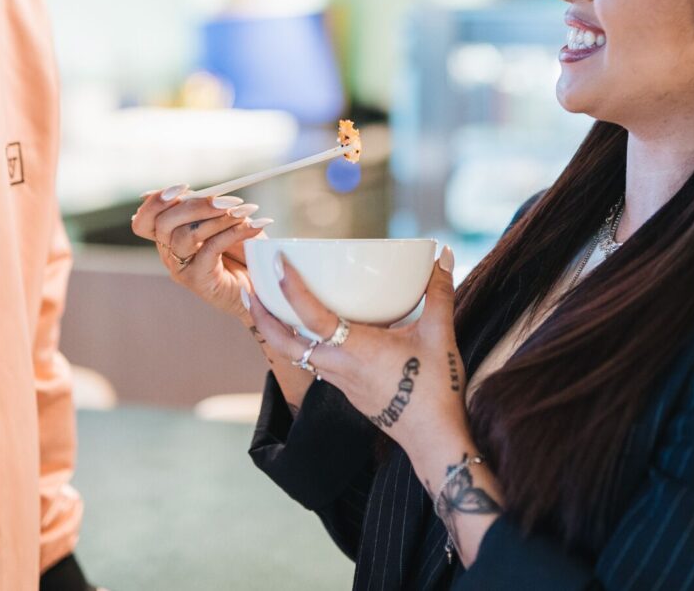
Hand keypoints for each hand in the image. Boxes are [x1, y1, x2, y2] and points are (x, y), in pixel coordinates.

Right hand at [131, 185, 270, 326]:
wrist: (263, 282)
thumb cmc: (244, 248)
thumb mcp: (224, 219)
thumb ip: (205, 206)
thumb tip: (190, 191)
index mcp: (168, 235)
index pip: (146, 219)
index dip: (156, 202)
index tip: (184, 187)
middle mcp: (169, 253)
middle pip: (162, 224)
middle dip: (194, 206)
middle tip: (226, 200)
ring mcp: (181, 268)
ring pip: (185, 236)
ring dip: (218, 219)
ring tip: (244, 212)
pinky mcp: (198, 281)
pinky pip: (210, 249)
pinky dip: (234, 232)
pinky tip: (253, 227)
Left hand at [246, 246, 467, 453]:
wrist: (433, 439)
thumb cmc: (435, 388)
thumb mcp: (439, 335)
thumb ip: (439, 292)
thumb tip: (443, 255)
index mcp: (356, 350)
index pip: (313, 317)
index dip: (292, 290)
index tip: (278, 264)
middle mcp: (339, 366)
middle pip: (285, 343)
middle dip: (263, 317)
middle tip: (249, 289)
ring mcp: (339, 381)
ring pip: (296, 355)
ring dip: (277, 331)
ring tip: (269, 306)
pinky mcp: (346, 390)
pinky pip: (314, 363)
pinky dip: (301, 343)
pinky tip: (312, 331)